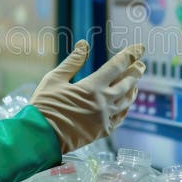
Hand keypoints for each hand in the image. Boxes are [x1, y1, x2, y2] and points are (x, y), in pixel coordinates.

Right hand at [31, 40, 145, 153]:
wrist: (40, 137)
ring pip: (127, 101)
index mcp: (93, 87)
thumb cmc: (44, 106)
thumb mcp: (55, 79)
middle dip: (136, 71)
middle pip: (128, 83)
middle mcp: (104, 103)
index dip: (130, 55)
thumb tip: (84, 44)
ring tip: (135, 83)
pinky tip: (125, 104)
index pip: (118, 66)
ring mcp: (105, 119)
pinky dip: (126, 108)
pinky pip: (120, 118)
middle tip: (141, 64)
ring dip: (133, 89)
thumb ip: (72, 62)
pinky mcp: (102, 132)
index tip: (140, 48)